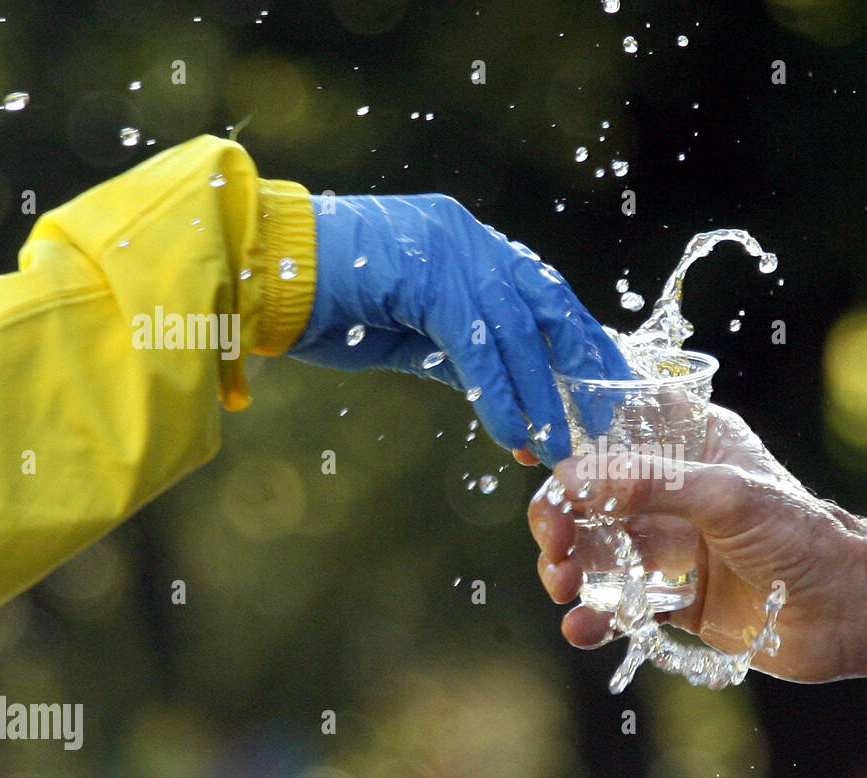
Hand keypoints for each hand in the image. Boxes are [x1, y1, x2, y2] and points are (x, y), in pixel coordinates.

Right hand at [289, 194, 630, 464]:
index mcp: (470, 245)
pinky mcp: (429, 277)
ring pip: (520, 331)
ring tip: (557, 448)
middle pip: (550, 306)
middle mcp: (470, 240)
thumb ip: (460, 352)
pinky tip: (516, 436)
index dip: (582, 343)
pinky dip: (502, 395)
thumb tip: (508, 397)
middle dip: (584, 367)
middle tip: (607, 421)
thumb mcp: (411, 332)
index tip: (609, 386)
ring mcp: (452, 252)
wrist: (257, 271)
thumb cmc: (326, 302)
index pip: (544, 295)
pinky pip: (479, 347)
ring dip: (543, 397)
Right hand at [528, 404, 866, 681]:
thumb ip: (646, 484)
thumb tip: (568, 478)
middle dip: (561, 520)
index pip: (616, 429)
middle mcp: (675, 494)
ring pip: (598, 553)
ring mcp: (674, 548)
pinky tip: (581, 629)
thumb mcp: (725, 495)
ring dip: (570, 569)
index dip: (568, 437)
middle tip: (553, 544)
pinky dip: (594, 617)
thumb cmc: (799, 536)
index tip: (526, 448)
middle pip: (592, 499)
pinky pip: (620, 605)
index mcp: (691, 446)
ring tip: (562, 587)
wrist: (847, 611)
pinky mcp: (676, 599)